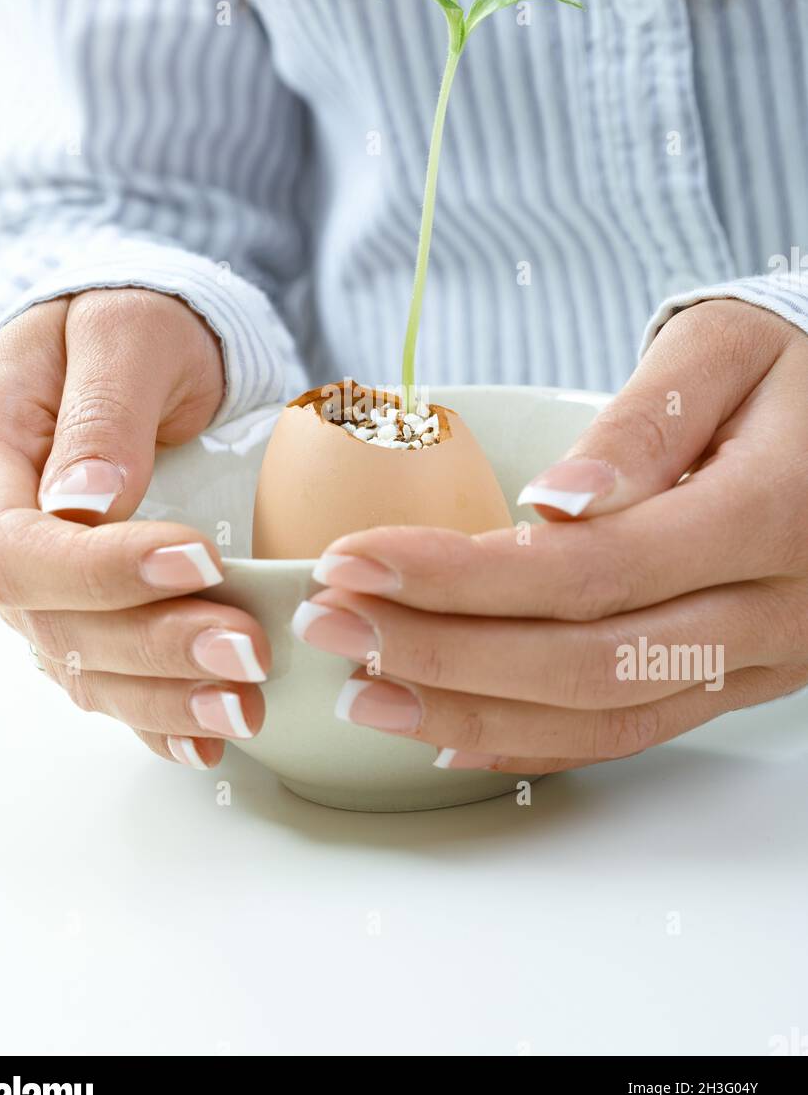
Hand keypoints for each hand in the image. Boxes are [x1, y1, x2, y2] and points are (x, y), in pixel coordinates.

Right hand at [0, 290, 268, 768]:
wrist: (117, 350)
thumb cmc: (118, 324)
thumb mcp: (122, 332)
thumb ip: (105, 408)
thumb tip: (86, 500)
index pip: (23, 548)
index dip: (106, 571)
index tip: (199, 558)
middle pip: (56, 624)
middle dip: (155, 646)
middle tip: (249, 649)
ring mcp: (27, 585)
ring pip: (81, 665)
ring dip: (164, 696)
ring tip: (246, 702)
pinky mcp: (72, 609)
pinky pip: (101, 675)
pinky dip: (154, 713)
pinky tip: (206, 735)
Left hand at [292, 300, 807, 771]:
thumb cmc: (784, 368)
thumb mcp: (722, 351)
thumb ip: (647, 424)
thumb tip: (558, 504)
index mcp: (768, 513)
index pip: (591, 568)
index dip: (462, 576)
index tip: (354, 559)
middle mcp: (773, 607)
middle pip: (585, 660)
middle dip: (442, 653)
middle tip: (331, 624)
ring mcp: (763, 658)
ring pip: (605, 716)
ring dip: (472, 712)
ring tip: (362, 693)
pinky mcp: (743, 680)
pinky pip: (635, 731)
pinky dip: (537, 743)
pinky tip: (451, 732)